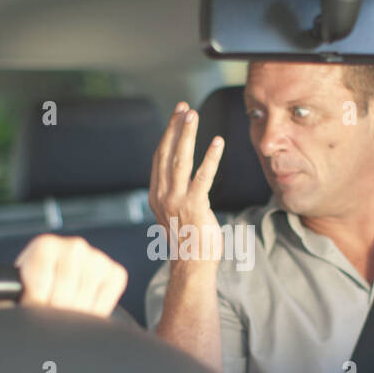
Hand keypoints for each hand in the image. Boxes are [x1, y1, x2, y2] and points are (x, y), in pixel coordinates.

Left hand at [14, 234, 127, 316]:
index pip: (39, 287)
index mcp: (45, 245)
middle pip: (63, 297)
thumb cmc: (33, 287)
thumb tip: (6, 307)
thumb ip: (10, 296)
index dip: (34, 306)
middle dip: (54, 313)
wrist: (56, 283)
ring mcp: (97, 258)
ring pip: (83, 303)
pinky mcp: (115, 273)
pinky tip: (83, 307)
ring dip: (74, 315)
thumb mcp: (17, 288)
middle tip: (50, 310)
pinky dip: (93, 313)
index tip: (31, 306)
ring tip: (64, 310)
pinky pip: (104, 304)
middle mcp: (74, 246)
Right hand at [148, 101, 224, 264]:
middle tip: (183, 107)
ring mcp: (177, 201)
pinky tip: (217, 142)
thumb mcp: (174, 213)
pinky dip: (210, 158)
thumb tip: (179, 176)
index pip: (159, 158)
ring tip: (193, 115)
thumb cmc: (188, 240)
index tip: (177, 115)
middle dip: (175, 127)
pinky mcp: (195, 207)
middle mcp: (162, 195)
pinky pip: (203, 177)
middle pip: (166, 153)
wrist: (192, 265)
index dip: (168, 134)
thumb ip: (173, 193)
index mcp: (156, 195)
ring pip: (180, 160)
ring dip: (187, 135)